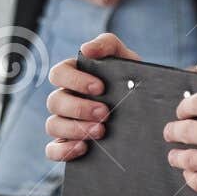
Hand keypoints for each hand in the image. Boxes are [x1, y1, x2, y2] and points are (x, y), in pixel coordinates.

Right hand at [44, 32, 143, 161]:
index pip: (59, 74)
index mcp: (72, 75)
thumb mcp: (124, 57)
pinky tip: (84, 148)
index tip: (100, 88)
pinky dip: (63, 150)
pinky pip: (52, 150)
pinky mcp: (67, 144)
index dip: (75, 81)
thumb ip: (106, 44)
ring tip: (101, 132)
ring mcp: (63, 122)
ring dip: (75, 129)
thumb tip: (86, 49)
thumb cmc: (129, 79)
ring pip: (53, 125)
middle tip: (105, 113)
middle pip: (55, 102)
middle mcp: (64, 98)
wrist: (145, 108)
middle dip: (79, 108)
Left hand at [163, 54, 196, 195]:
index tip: (182, 113)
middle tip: (171, 133)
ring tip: (175, 155)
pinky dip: (190, 176)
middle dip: (173, 132)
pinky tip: (191, 172)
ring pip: (187, 158)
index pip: (193, 104)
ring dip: (176, 156)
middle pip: (184, 132)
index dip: (183, 108)